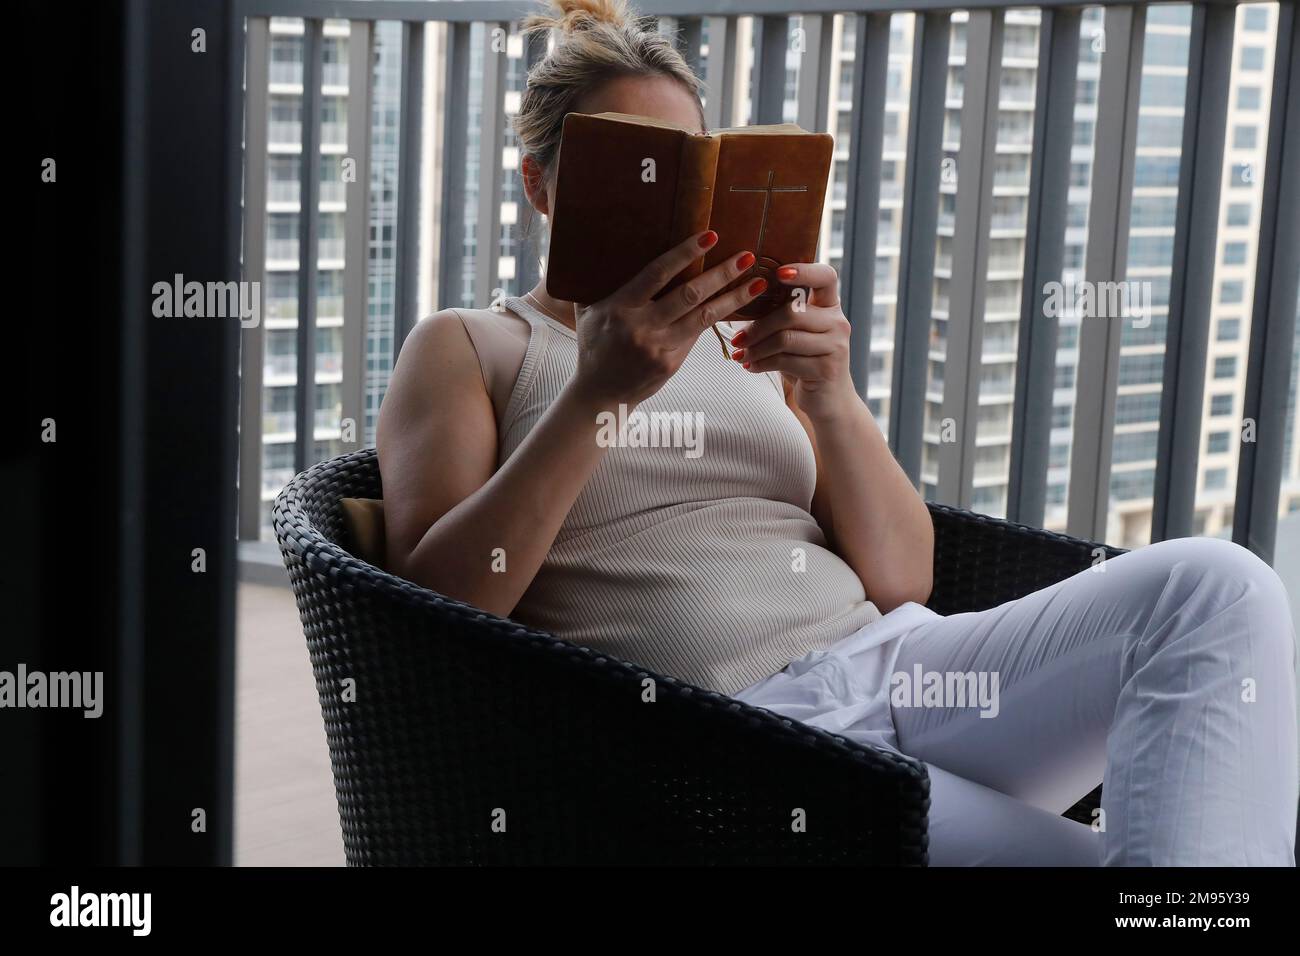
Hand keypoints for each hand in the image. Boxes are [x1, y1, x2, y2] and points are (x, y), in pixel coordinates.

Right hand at [568, 230, 768, 409]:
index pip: (658, 274)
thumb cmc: (594, 343)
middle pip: (690, 296)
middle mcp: (642, 327)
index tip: (710, 237)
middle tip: (747, 256)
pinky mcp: (671, 363)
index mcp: (620, 307)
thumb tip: (607, 243)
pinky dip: (717, 318)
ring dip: (734, 299)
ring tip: (757, 283)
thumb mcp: (588, 310)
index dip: (685, 254)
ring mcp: (659, 347)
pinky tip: (738, 305)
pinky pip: (697, 335)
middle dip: (722, 275)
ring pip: (703, 318)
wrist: (598, 392)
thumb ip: (600, 282)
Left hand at [727, 262, 856, 421]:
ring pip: (785, 338)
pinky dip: (762, 363)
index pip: (825, 276)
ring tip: (740, 354)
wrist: (828, 400)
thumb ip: (780, 315)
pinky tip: (750, 367)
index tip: (778, 272)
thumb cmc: (804, 360)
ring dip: (756, 348)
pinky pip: (786, 360)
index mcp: (830, 305)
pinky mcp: (827, 368)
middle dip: (758, 326)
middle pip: (792, 312)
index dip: (803, 270)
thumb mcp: (794, 334)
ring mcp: (836, 345)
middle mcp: (838, 321)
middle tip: (737, 339)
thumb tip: (739, 298)